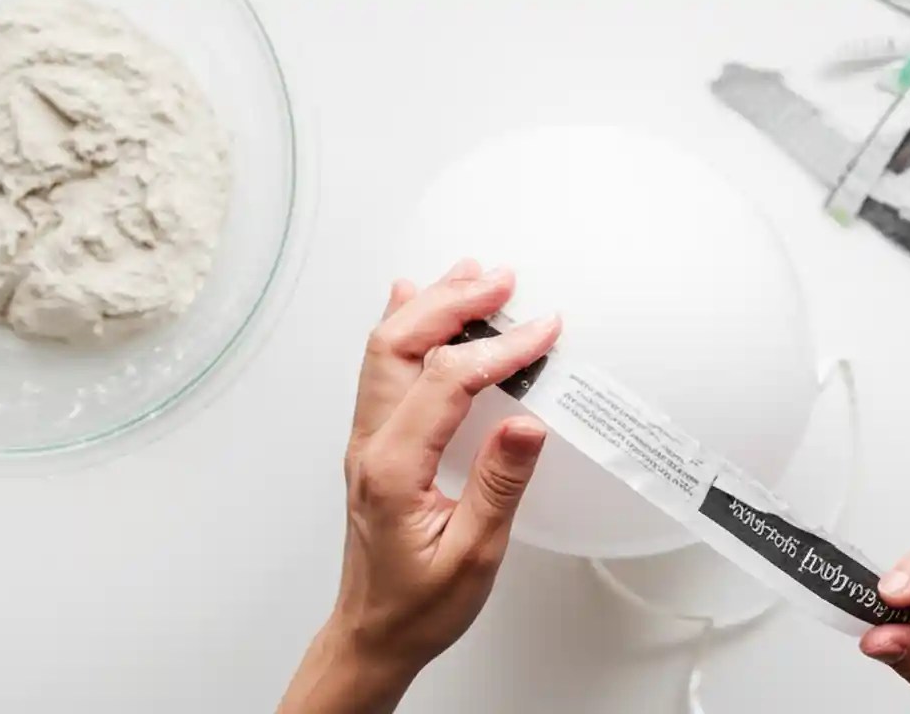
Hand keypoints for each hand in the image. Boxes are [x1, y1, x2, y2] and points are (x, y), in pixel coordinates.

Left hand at [278, 260, 561, 713]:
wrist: (373, 633)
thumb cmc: (417, 606)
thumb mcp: (473, 556)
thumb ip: (499, 486)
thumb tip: (527, 423)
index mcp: (392, 469)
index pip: (446, 384)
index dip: (498, 351)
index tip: (542, 333)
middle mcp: (371, 444)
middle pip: (401, 347)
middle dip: (454, 305)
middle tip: (501, 281)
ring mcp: (368, 440)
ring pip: (386, 351)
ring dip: (428, 307)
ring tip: (469, 276)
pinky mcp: (377, 443)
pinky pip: (382, 370)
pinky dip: (403, 327)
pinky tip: (414, 303)